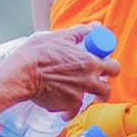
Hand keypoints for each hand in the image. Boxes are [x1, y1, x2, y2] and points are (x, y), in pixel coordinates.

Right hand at [0, 23, 119, 112]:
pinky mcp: (67, 106)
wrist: (22, 73)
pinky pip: (73, 111)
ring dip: (89, 97)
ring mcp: (79, 95)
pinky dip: (69, 110)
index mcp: (90, 62)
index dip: (109, 66)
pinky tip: (64, 108)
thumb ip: (81, 32)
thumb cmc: (38, 53)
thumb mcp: (60, 37)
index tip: (103, 64)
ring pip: (92, 100)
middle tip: (96, 81)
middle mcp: (88, 80)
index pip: (113, 67)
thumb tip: (96, 26)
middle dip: (103, 85)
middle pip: (107, 88)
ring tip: (80, 93)